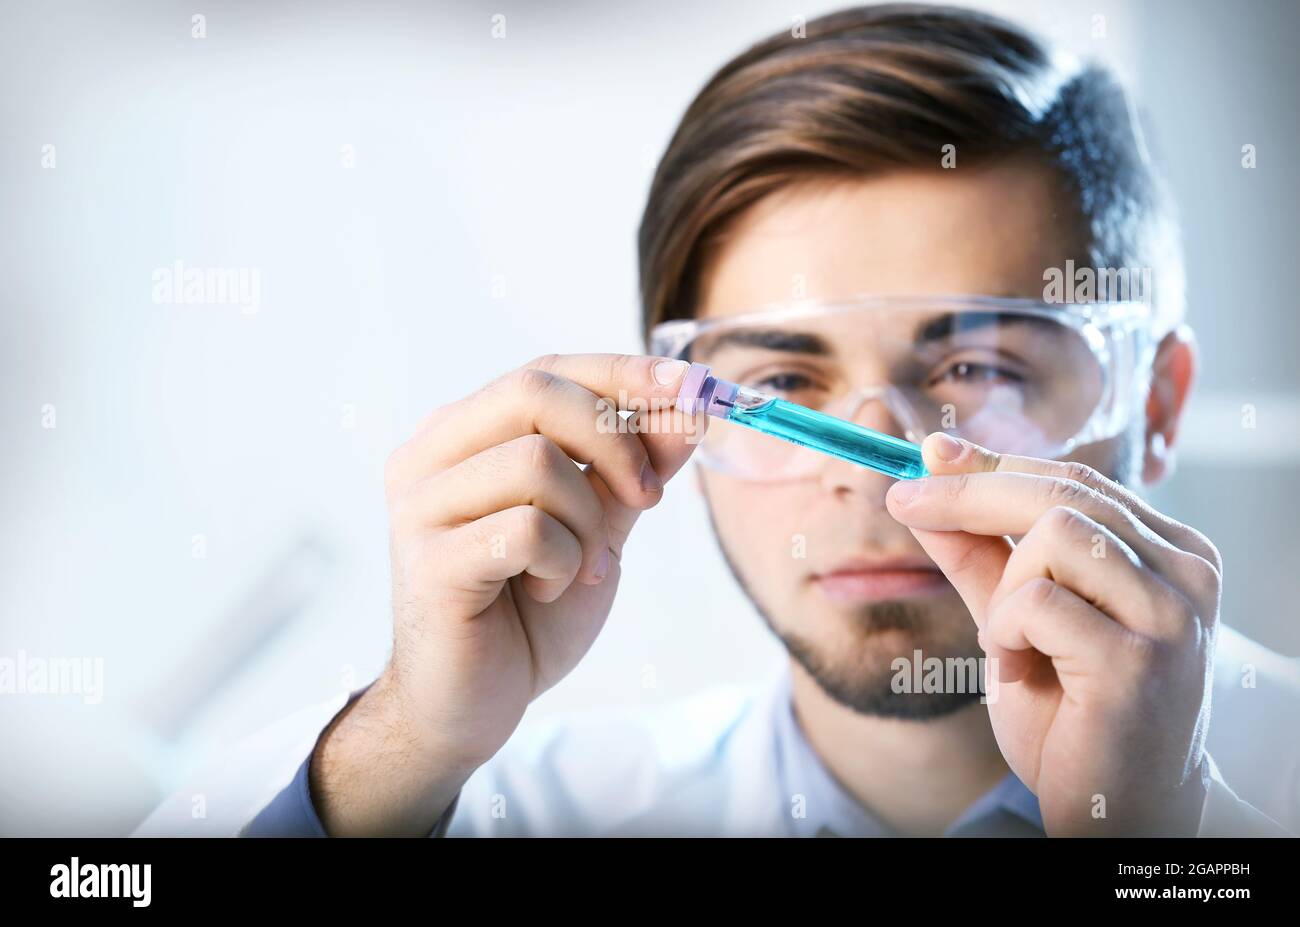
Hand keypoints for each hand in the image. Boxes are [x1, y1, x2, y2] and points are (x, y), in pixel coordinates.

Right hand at [314, 353, 703, 834]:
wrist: (471, 705)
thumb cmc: (527, 612)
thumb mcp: (596, 529)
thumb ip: (630, 470)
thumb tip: (686, 410)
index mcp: (463, 435)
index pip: (545, 372)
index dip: (622, 373)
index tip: (691, 388)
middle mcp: (430, 457)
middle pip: (533, 393)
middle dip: (614, 439)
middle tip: (651, 496)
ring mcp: (421, 507)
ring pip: (535, 462)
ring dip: (589, 520)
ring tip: (586, 567)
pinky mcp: (430, 561)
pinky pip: (527, 529)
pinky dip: (564, 561)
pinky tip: (549, 591)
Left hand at [885, 433, 1221, 835]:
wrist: (1114, 808)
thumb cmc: (1073, 714)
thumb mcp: (1014, 617)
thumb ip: (978, 551)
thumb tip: (928, 470)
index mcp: (1169, 551)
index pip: (1075, 480)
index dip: (991, 467)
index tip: (924, 460)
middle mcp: (1187, 571)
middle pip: (1061, 492)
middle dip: (969, 494)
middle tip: (904, 502)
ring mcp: (1173, 614)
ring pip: (1054, 537)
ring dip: (1004, 591)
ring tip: (1010, 646)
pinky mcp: (1143, 661)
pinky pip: (1039, 603)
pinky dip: (1007, 632)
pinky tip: (1024, 674)